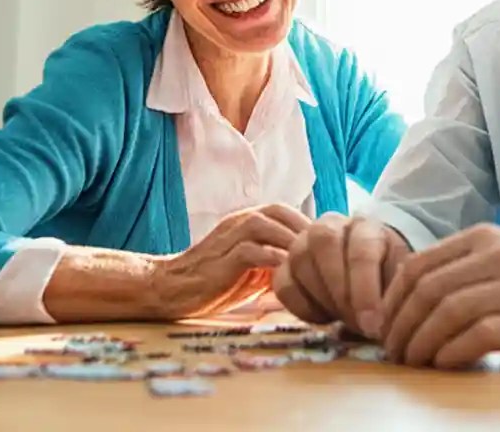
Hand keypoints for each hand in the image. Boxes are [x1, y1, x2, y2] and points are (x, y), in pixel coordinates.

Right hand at [148, 204, 310, 318]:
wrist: (172, 289)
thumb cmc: (216, 281)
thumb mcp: (253, 268)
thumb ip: (276, 261)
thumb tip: (310, 267)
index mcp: (246, 222)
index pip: (283, 211)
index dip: (306, 224)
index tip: (326, 245)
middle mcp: (238, 222)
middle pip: (278, 211)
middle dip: (303, 228)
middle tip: (324, 252)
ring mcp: (228, 238)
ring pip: (265, 224)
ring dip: (289, 240)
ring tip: (310, 261)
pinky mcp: (221, 258)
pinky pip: (250, 251)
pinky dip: (272, 260)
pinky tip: (288, 275)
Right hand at [273, 214, 411, 336]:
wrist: (371, 269)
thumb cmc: (387, 275)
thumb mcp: (401, 281)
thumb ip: (396, 294)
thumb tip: (385, 320)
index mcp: (366, 226)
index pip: (361, 249)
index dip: (366, 291)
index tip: (373, 325)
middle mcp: (331, 225)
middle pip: (324, 243)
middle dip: (340, 291)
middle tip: (356, 323)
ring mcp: (303, 241)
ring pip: (300, 260)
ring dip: (322, 299)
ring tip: (344, 319)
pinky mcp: (286, 264)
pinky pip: (282, 283)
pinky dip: (300, 306)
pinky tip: (324, 317)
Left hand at [379, 224, 499, 367]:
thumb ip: (461, 270)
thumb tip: (405, 298)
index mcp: (484, 239)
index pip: (418, 265)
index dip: (392, 299)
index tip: (383, 325)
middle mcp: (498, 258)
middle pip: (426, 289)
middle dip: (400, 325)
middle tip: (392, 350)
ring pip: (445, 312)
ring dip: (419, 342)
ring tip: (412, 361)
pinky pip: (475, 336)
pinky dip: (450, 352)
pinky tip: (442, 363)